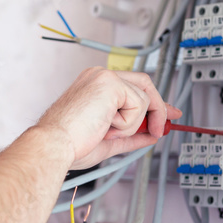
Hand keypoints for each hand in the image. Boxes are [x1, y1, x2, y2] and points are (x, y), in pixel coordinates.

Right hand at [36, 67, 180, 169]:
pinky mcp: (110, 83)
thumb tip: (151, 134)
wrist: (54, 146)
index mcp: (95, 87)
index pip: (133, 86)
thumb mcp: (108, 140)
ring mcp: (104, 77)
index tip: (168, 114)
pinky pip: (139, 105)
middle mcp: (99, 77)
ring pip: (143, 100)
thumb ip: (131, 135)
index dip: (153, 101)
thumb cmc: (70, 145)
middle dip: (159, 107)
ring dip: (131, 125)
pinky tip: (106, 127)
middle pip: (144, 84)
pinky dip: (128, 124)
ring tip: (106, 132)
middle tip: (163, 127)